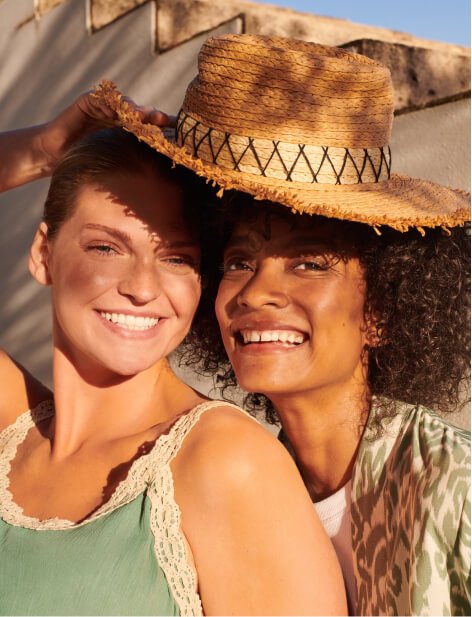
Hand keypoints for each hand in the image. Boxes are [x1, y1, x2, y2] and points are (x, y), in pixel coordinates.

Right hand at [39, 90, 174, 168]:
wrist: (56, 155)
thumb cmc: (85, 163)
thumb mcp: (112, 164)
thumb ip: (130, 164)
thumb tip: (156, 186)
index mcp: (128, 130)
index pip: (148, 126)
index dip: (161, 127)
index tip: (177, 132)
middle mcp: (118, 116)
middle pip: (139, 112)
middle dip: (152, 115)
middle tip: (164, 120)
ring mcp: (104, 107)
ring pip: (122, 104)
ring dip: (133, 109)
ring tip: (142, 115)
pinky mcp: (87, 101)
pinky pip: (99, 99)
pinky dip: (107, 103)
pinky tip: (113, 111)